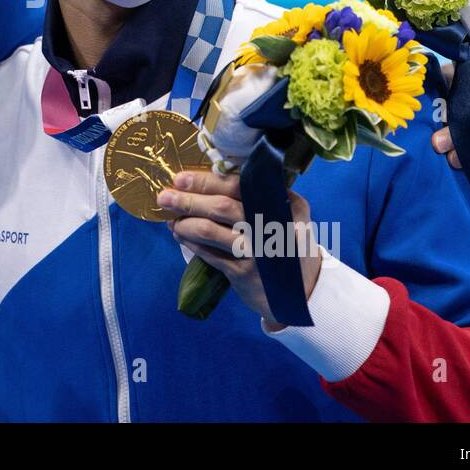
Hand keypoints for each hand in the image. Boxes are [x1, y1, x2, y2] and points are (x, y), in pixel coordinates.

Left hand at [158, 170, 322, 330]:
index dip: (206, 180)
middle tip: (164, 197)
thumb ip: (257, 197)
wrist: (305, 291)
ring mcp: (258, 251)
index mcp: (283, 202)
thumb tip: (205, 181)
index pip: (239, 184)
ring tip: (170, 219)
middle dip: (189, 200)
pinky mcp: (245, 273)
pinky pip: (209, 254)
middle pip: (223, 207)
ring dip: (185, 223)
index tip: (181, 178)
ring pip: (212, 231)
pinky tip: (180, 236)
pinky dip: (191, 243)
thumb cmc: (286, 243)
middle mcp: (272, 225)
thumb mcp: (285, 214)